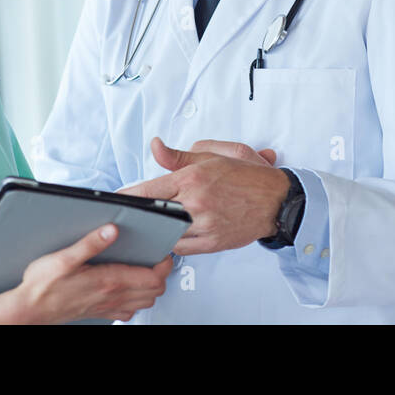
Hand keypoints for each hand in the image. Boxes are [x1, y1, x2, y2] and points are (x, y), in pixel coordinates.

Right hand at [3, 224, 172, 323]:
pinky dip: (135, 300)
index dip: (164, 263)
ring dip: (151, 287)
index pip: (153, 277)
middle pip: (154, 291)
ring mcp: (107, 307)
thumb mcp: (64, 258)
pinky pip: (128, 312)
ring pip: (145, 302)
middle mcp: (112, 296)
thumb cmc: (42, 286)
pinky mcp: (100, 313)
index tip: (162, 251)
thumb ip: (90, 243)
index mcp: (108, 281)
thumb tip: (112, 230)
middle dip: (162, 274)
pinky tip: (127, 288)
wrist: (28, 310)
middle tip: (156, 258)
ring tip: (146, 270)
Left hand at [122, 137, 289, 255]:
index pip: (149, 190)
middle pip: (153, 213)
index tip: (115, 199)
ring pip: (166, 232)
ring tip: (150, 224)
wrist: (278, 200)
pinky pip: (181, 247)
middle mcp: (197, 202)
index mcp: (194, 177)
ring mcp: (204, 225)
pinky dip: (173, 241)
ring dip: (156, 229)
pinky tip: (170, 234)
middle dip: (139, 214)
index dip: (128, 196)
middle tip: (129, 214)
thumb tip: (156, 147)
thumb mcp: (217, 154)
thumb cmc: (249, 176)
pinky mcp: (212, 242)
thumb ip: (181, 154)